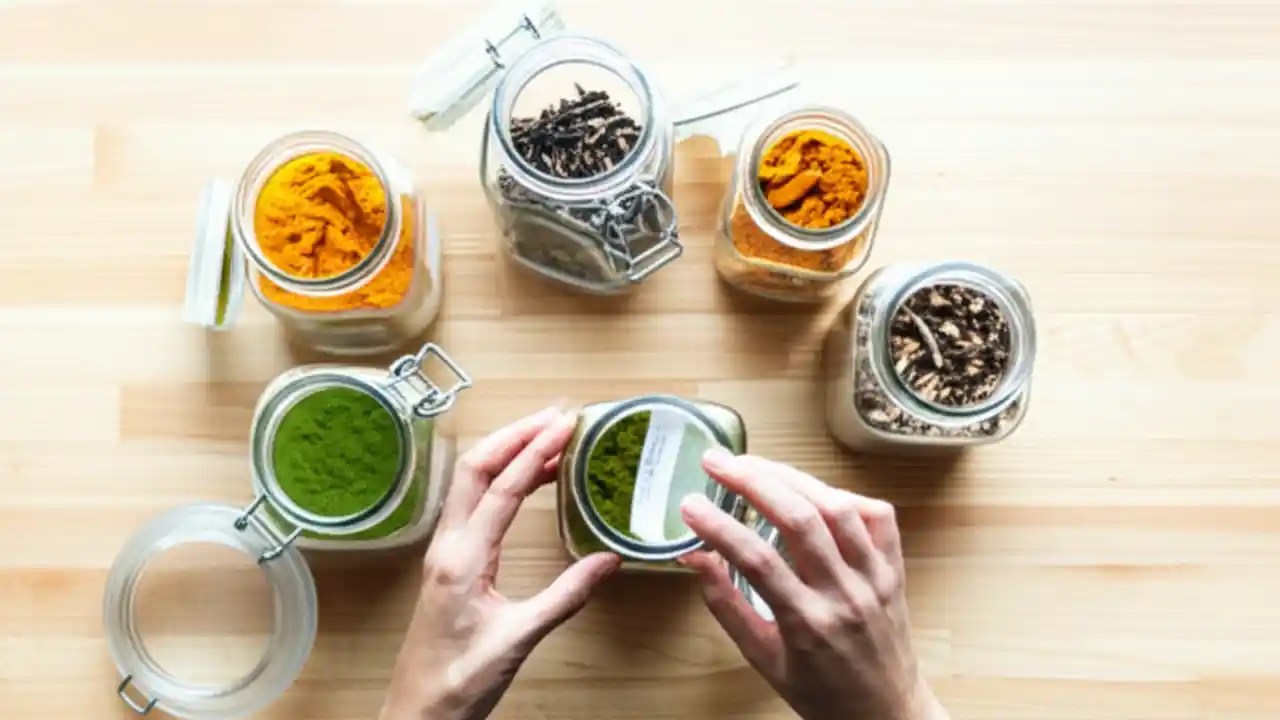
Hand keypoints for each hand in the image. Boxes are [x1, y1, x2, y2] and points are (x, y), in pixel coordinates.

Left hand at [379, 408, 621, 719]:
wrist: (417, 714)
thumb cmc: (458, 683)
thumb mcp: (519, 639)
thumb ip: (565, 596)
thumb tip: (608, 559)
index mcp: (461, 560)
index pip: (500, 488)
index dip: (534, 451)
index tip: (565, 424)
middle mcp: (447, 546)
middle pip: (476, 468)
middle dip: (516, 434)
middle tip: (557, 415)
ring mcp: (445, 552)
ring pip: (472, 482)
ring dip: (507, 452)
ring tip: (548, 435)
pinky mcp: (450, 562)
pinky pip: (475, 504)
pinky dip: (502, 480)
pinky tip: (529, 481)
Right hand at [678, 450, 947, 719]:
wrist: (885, 715)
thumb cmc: (819, 692)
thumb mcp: (762, 659)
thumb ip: (726, 604)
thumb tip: (694, 556)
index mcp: (808, 625)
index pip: (757, 561)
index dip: (719, 526)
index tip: (689, 505)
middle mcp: (846, 596)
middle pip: (800, 520)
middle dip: (753, 481)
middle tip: (717, 461)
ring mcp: (876, 579)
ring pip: (838, 508)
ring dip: (793, 477)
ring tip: (755, 465)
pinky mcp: (895, 570)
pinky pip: (878, 516)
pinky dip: (844, 495)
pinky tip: (813, 491)